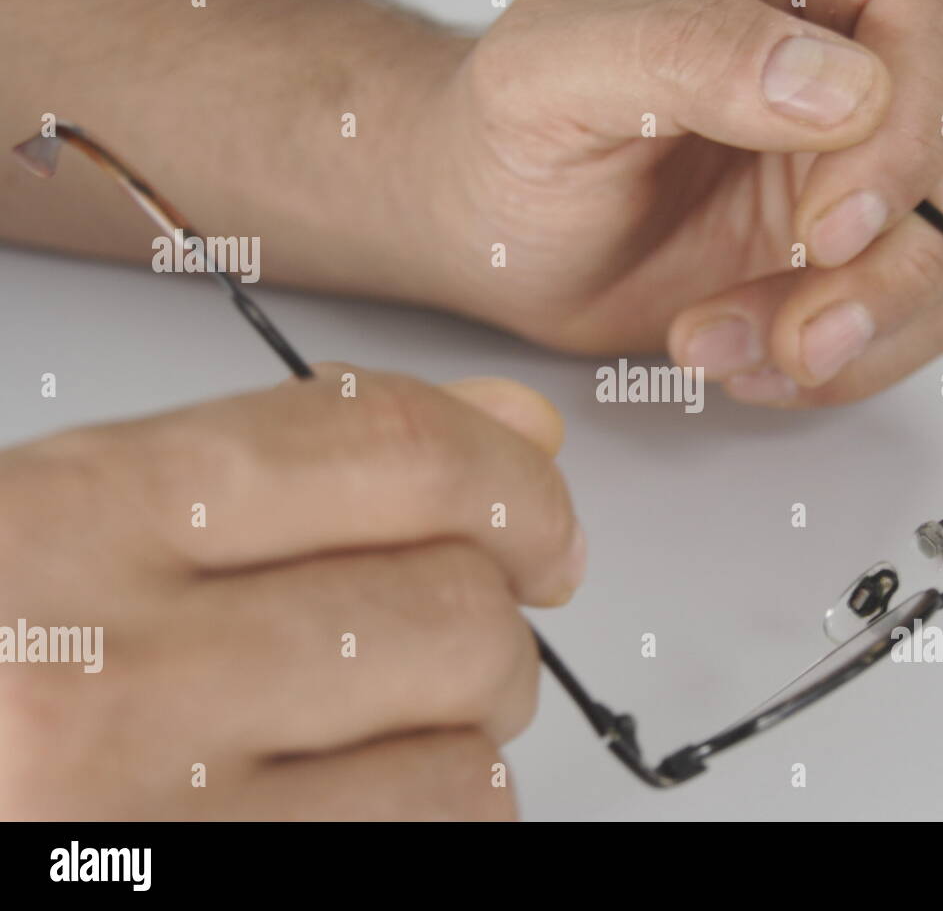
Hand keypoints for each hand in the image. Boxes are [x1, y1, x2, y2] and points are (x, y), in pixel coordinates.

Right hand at [0, 366, 583, 819]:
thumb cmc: (5, 645)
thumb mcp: (103, 517)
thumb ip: (309, 459)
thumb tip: (520, 428)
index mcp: (78, 519)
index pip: (389, 449)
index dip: (513, 480)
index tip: (542, 525)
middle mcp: (106, 675)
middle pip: (452, 611)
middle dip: (497, 624)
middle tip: (461, 642)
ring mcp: (152, 825)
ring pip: (463, 763)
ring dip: (465, 741)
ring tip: (387, 730)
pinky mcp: (210, 907)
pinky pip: (426, 855)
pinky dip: (432, 822)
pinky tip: (358, 800)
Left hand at [409, 0, 942, 406]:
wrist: (494, 236)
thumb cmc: (508, 136)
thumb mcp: (552, 74)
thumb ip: (686, 53)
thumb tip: (837, 87)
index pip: (927, 16)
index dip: (906, 131)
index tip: (825, 229)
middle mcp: (849, 54)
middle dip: (899, 254)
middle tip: (802, 325)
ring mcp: (863, 158)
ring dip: (862, 325)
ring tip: (727, 348)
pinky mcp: (858, 251)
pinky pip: (920, 313)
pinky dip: (848, 363)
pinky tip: (749, 363)